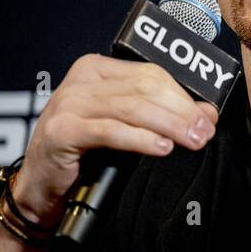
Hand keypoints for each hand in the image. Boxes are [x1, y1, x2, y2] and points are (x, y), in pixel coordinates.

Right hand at [12, 55, 218, 224]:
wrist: (43, 182)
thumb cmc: (87, 151)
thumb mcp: (128, 126)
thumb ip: (164, 115)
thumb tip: (206, 114)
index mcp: (98, 69)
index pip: (152, 74)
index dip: (184, 97)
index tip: (207, 118)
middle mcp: (81, 80)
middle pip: (146, 89)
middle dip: (182, 112)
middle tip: (204, 133)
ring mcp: (69, 103)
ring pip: (132, 109)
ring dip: (169, 126)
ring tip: (192, 141)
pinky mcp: (63, 130)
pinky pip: (111, 131)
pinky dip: (141, 139)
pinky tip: (162, 148)